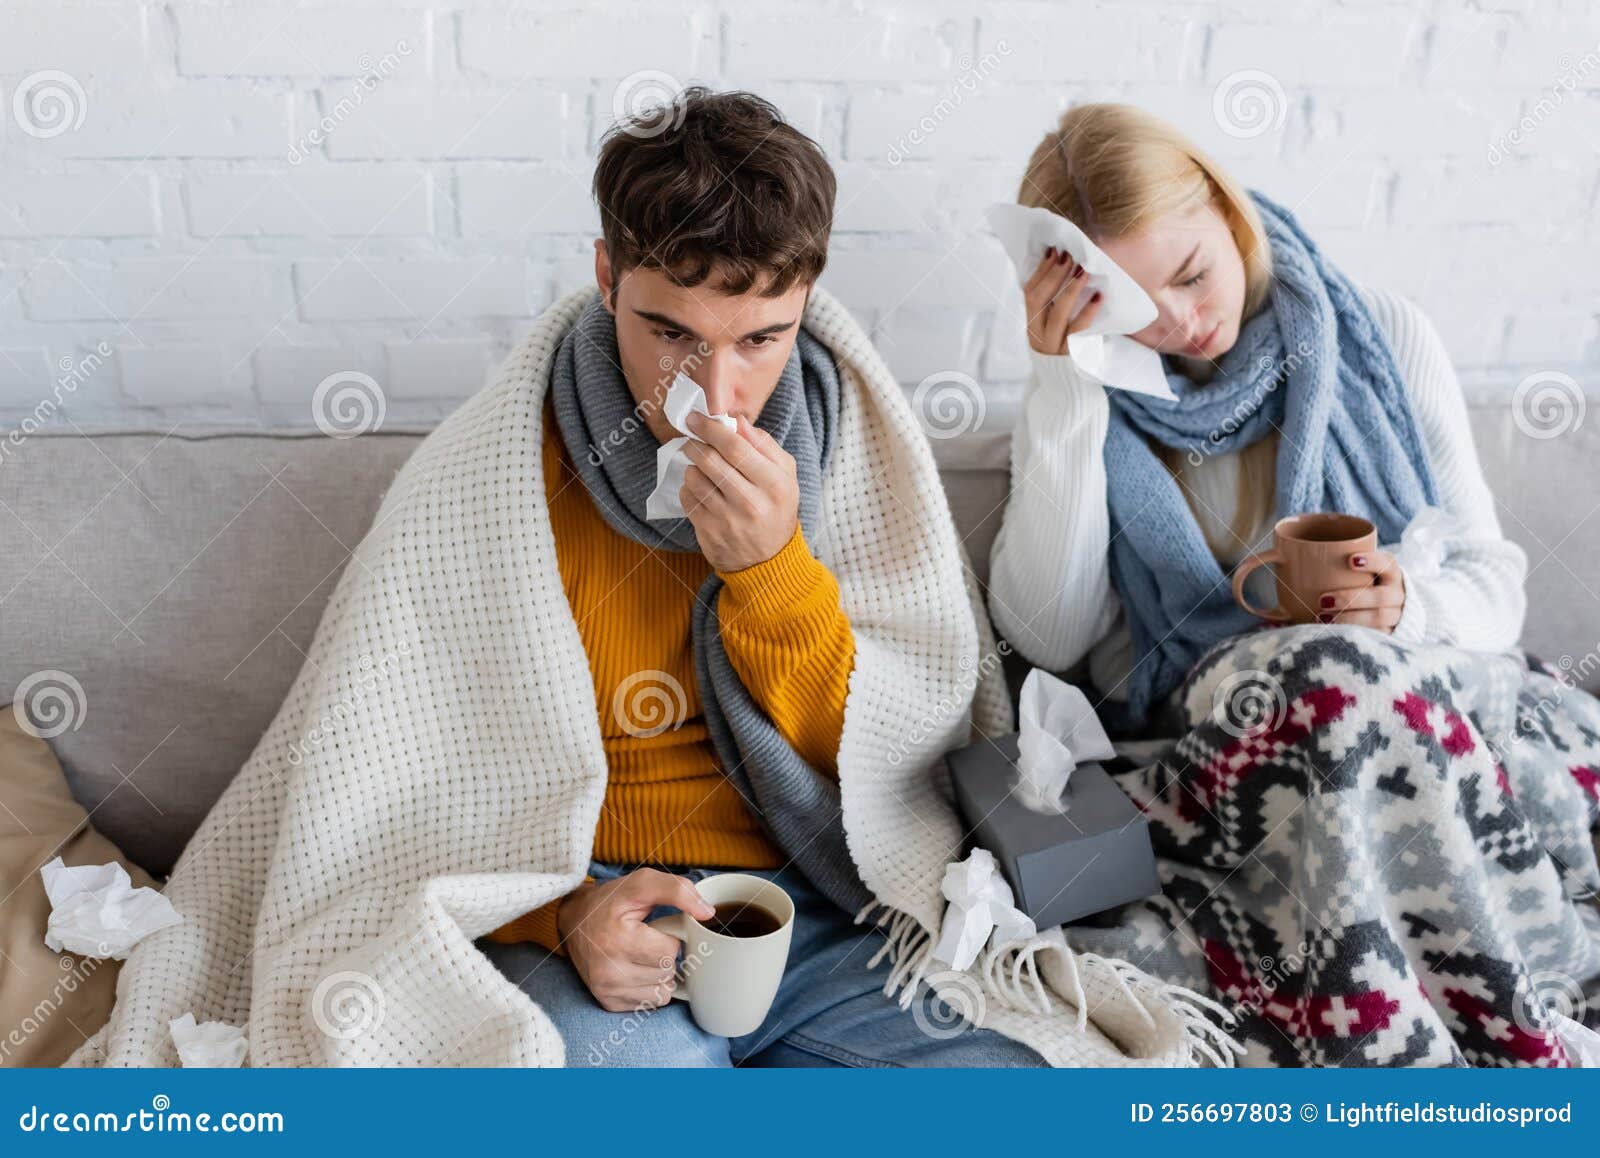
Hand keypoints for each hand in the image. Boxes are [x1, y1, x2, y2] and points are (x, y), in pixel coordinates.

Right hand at [557, 868, 714, 1012]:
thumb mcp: (641, 883)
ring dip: (661, 973)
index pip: (669, 951)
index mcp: (616, 940)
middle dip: (666, 955)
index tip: (655, 928)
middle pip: (667, 972)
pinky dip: (650, 987)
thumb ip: (678, 890)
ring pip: (663, 991)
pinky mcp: (608, 1002)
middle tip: (648, 940)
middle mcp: (607, 971)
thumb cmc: (611, 901)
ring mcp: (606, 990)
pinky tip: (636, 970)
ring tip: (642, 955)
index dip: (670, 937)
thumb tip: (708, 913)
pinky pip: (650, 1002)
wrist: (574, 920)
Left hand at [680, 411, 799, 570]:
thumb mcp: (785, 476)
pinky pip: (687, 497)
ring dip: (692, 466)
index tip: (697, 418)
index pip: (735, 447)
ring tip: (701, 468)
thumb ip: (765, 445)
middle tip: (692, 439)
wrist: (768, 560)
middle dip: (695, 443)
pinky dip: (688, 487)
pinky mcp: (708, 531)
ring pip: (694, 477)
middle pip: (710, 459)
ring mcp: (728, 519)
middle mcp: (752, 502)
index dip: (711, 428)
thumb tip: (737, 421)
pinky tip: (700, 489)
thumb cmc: (776, 509)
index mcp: (775, 484)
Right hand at [1024, 247, 1103, 355]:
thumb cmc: (1062, 349)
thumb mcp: (1051, 328)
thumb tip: (1064, 268)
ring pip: (1058, 313)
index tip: (1054, 251)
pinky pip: (1078, 331)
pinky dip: (1088, 312)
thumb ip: (1053, 306)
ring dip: (1071, 289)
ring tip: (1084, 270)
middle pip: (1039, 300)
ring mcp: (1051, 344)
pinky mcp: (1069, 354)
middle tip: (1070, 256)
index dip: (1041, 271)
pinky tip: (1098, 296)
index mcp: (1030, 323)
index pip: (1029, 292)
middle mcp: (1036, 333)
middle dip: (1054, 275)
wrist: (1065, 386)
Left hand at [1318, 549, 1405, 632]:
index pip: (1387, 564)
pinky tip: (1335, 633)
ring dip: (1349, 619)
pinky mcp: (1390, 634)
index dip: (1372, 561)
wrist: (1388, 612)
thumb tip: (1289, 556)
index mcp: (1391, 573)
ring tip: (1322, 619)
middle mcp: (1398, 594)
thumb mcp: (1357, 574)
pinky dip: (1354, 634)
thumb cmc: (1362, 586)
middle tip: (1323, 600)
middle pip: (1380, 596)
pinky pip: (1376, 636)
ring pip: (1378, 618)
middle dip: (1350, 598)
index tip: (1350, 560)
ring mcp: (1397, 616)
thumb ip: (1334, 566)